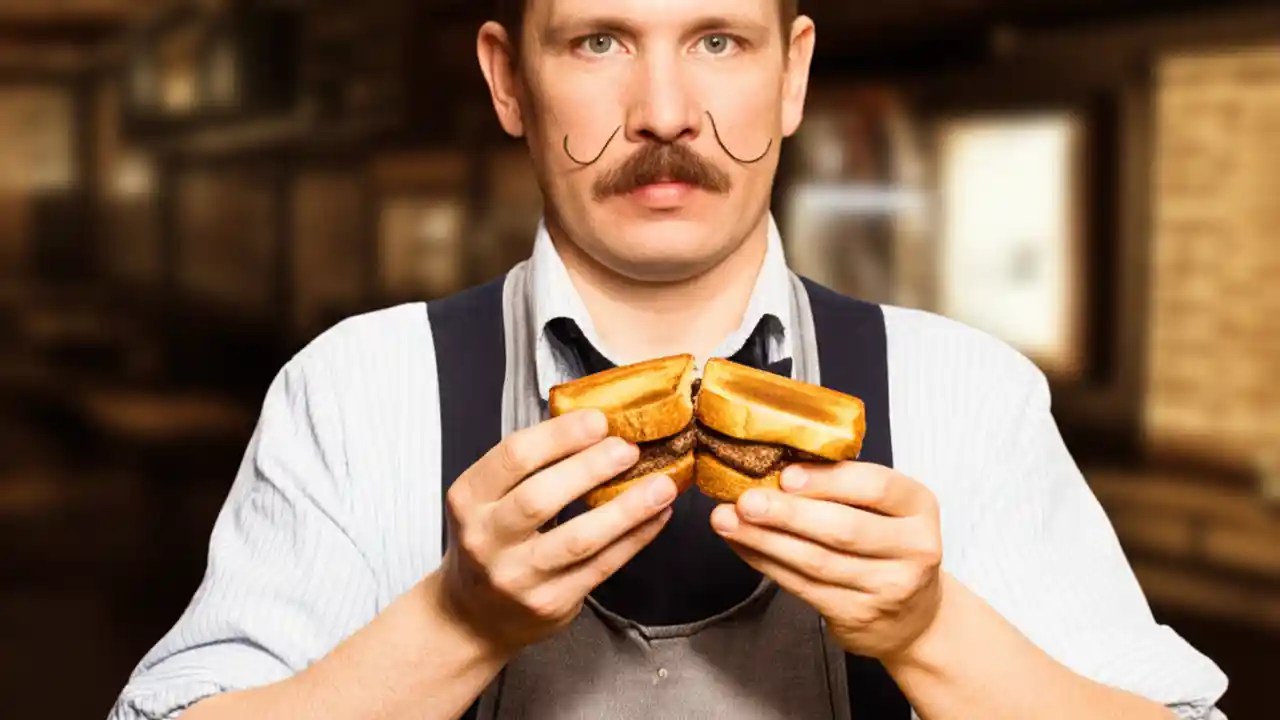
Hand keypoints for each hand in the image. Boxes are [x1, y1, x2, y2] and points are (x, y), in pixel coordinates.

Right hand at [437, 409, 676, 655]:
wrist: (472, 617)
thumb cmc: (491, 544)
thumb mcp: (487, 499)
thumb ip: (530, 466)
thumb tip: (596, 426)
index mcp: (469, 499)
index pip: (514, 457)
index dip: (559, 435)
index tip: (597, 421)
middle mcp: (487, 539)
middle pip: (541, 496)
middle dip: (591, 468)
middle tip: (628, 449)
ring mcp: (518, 576)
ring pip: (579, 538)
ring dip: (626, 508)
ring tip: (661, 485)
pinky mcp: (550, 603)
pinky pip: (601, 566)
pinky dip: (634, 538)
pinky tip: (655, 516)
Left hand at [710, 462, 942, 658]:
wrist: (914, 616)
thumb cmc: (888, 544)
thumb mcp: (886, 508)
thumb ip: (843, 486)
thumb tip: (774, 466)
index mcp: (919, 507)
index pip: (877, 487)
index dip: (829, 481)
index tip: (786, 475)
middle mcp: (913, 549)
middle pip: (844, 529)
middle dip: (788, 514)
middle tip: (746, 500)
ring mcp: (887, 588)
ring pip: (817, 562)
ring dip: (765, 540)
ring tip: (727, 521)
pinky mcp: (857, 616)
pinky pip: (802, 587)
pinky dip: (766, 563)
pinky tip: (742, 544)